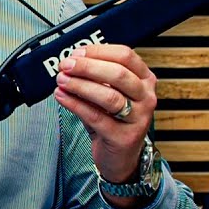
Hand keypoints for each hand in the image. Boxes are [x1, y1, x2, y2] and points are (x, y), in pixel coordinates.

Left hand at [53, 44, 156, 185]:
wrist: (120, 157)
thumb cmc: (113, 120)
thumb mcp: (109, 93)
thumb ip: (96, 77)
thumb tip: (71, 61)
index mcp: (145, 79)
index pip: (125, 55)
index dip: (98, 51)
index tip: (77, 52)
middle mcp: (146, 97)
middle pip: (118, 74)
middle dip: (87, 67)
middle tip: (65, 65)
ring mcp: (138, 118)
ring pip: (109, 96)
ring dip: (80, 85)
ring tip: (61, 81)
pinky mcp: (124, 137)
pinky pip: (96, 117)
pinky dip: (75, 105)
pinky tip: (62, 97)